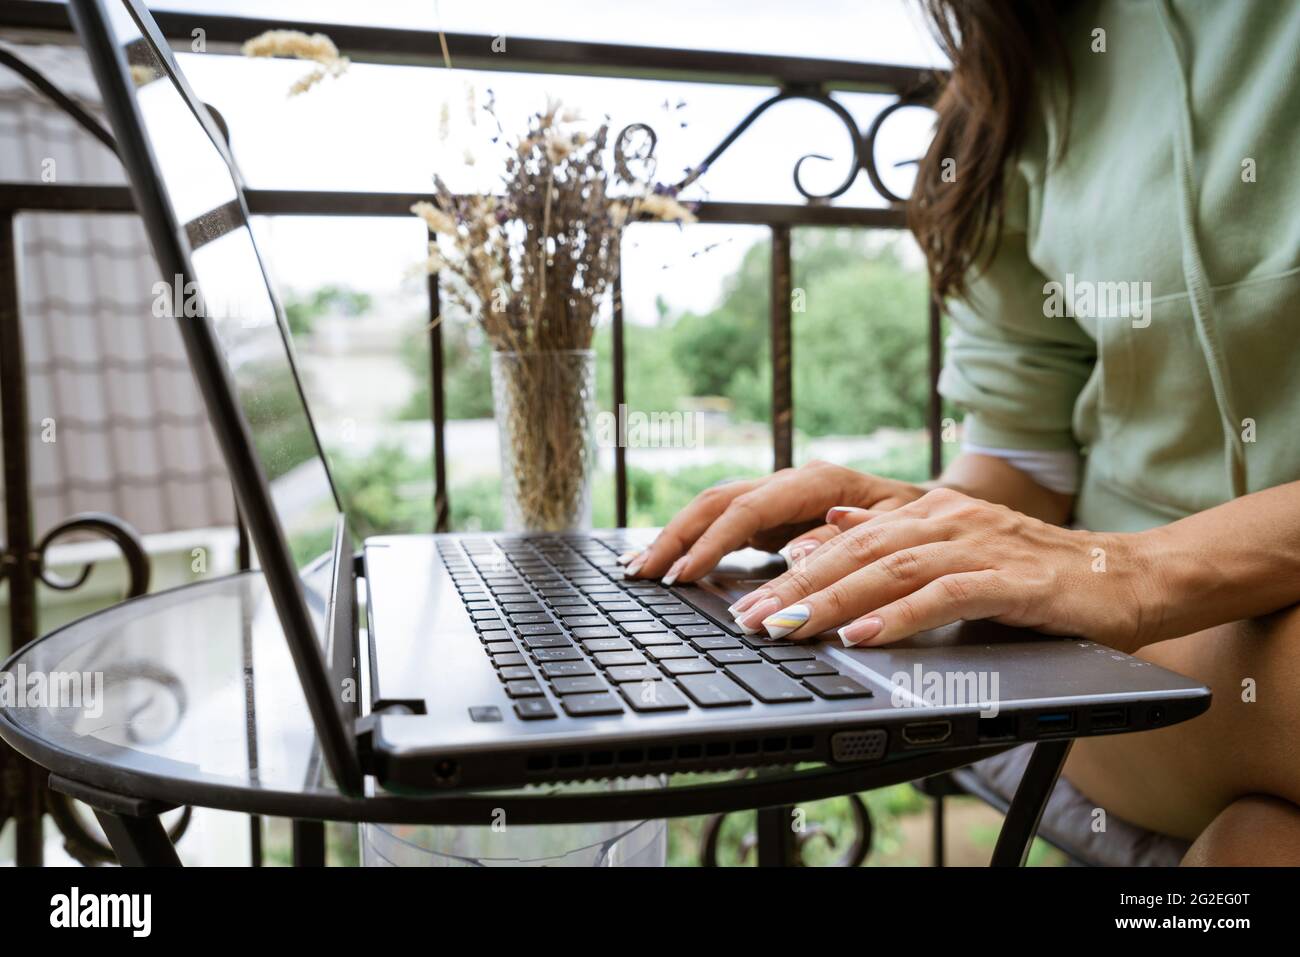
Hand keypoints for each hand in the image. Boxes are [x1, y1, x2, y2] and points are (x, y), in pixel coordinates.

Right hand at [624, 460, 926, 583]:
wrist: (935, 510)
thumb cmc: (920, 522)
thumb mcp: (896, 532)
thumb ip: (846, 540)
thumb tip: (797, 554)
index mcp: (817, 481)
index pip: (748, 509)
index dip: (712, 543)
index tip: (685, 575)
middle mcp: (790, 483)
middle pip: (717, 502)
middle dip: (676, 537)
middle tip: (643, 574)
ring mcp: (778, 497)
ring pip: (713, 509)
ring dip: (675, 538)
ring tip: (639, 569)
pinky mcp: (774, 516)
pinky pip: (723, 524)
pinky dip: (693, 542)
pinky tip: (670, 563)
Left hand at [729, 487, 1157, 652]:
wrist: (1128, 576)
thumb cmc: (1037, 575)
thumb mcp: (956, 553)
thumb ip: (895, 542)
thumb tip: (828, 528)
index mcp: (929, 514)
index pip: (845, 540)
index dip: (791, 570)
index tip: (744, 601)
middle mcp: (948, 520)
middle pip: (855, 553)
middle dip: (796, 587)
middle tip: (749, 619)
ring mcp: (980, 545)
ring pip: (891, 569)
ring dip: (833, 600)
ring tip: (788, 627)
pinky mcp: (1013, 578)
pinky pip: (947, 594)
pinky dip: (902, 616)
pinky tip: (866, 635)